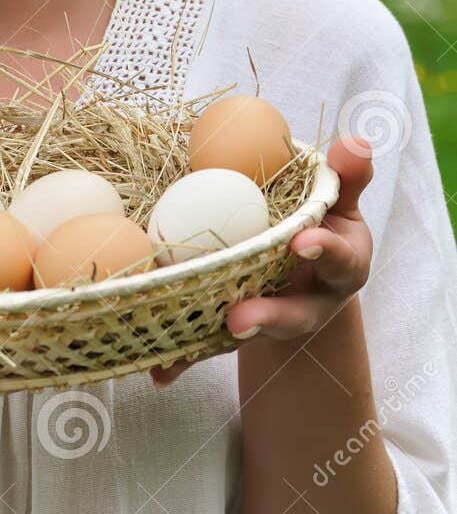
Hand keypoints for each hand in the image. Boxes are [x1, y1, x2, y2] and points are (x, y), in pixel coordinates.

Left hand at [151, 133, 373, 387]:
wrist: (307, 276)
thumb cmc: (323, 227)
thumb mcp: (340, 203)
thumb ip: (347, 176)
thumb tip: (356, 141)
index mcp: (342, 268)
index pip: (340, 260)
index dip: (324, 251)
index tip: (301, 241)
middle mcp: (313, 303)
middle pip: (295, 317)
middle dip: (268, 318)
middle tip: (239, 317)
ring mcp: (276, 322)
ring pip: (251, 335)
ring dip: (218, 343)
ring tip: (184, 353)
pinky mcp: (241, 333)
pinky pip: (212, 347)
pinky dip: (185, 360)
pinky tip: (158, 372)